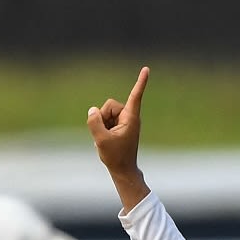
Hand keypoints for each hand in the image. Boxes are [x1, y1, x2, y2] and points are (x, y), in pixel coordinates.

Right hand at [87, 66, 151, 210]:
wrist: (122, 170)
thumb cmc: (116, 157)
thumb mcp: (101, 140)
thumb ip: (94, 122)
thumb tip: (92, 110)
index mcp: (131, 118)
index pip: (136, 96)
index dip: (140, 82)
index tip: (146, 69)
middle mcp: (129, 116)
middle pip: (109, 106)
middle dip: (102, 117)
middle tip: (106, 135)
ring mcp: (124, 121)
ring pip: (105, 113)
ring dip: (101, 125)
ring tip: (107, 139)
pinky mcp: (119, 125)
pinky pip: (104, 120)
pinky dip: (102, 129)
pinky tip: (106, 140)